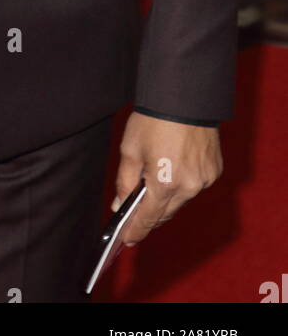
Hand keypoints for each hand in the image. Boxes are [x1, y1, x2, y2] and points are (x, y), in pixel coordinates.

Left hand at [114, 113, 222, 245]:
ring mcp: (205, 180)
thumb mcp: (130, 149)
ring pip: (180, 201)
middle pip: (165, 213)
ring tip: (152, 186)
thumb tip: (120, 203)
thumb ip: (125, 181)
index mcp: (165, 183)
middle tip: (134, 216)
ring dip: (166, 199)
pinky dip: (182, 185)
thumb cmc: (153, 120)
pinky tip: (172, 170)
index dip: (135, 230)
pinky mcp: (214, 171)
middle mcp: (189, 187)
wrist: (184, 96)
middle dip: (149, 215)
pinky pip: (194, 187)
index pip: (148, 218)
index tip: (127, 239)